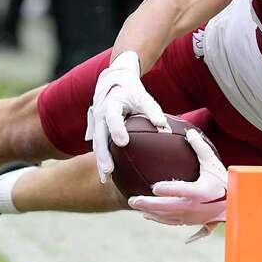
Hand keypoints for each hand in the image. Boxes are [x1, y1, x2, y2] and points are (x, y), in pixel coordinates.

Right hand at [85, 50, 167, 183]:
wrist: (114, 83)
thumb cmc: (132, 92)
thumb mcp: (143, 97)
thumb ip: (153, 111)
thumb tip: (165, 128)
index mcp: (112, 104)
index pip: (113, 117)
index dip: (116, 129)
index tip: (123, 142)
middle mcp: (101, 115)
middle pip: (100, 137)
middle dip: (103, 154)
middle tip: (109, 170)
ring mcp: (97, 124)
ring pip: (97, 145)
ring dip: (100, 161)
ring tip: (105, 178)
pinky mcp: (99, 131)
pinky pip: (99, 147)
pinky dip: (101, 160)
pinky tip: (105, 177)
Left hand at [129, 129, 227, 239]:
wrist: (234, 205)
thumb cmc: (223, 181)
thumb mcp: (213, 163)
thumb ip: (201, 148)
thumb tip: (189, 132)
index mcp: (202, 191)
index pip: (182, 190)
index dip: (168, 189)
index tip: (154, 187)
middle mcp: (196, 207)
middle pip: (169, 207)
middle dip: (150, 204)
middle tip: (133, 200)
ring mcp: (192, 217)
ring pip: (167, 217)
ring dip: (150, 212)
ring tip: (135, 205)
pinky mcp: (190, 222)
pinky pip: (171, 222)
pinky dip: (158, 220)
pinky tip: (147, 215)